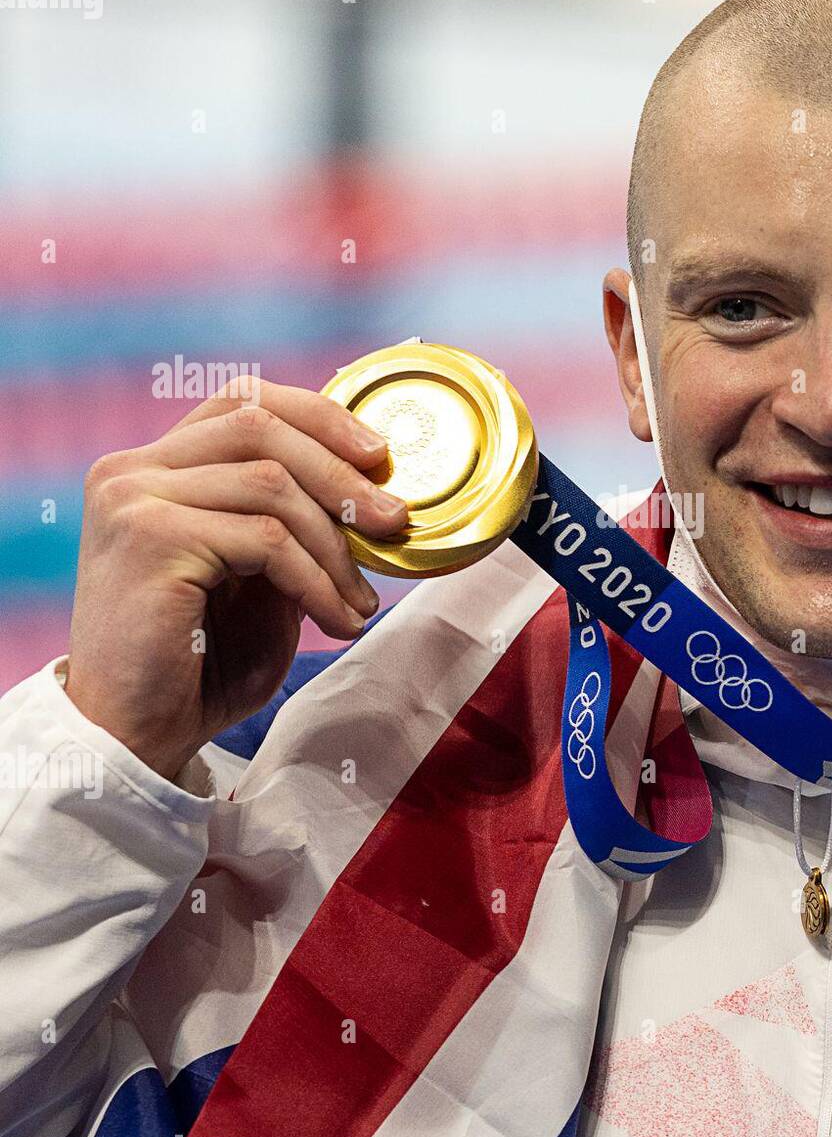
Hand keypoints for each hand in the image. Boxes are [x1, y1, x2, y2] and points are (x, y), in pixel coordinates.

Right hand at [64, 378, 408, 781]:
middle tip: (394, 521)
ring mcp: (134, 500)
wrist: (137, 735)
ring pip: (272, 486)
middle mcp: (133, 471)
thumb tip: (368, 493)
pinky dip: (317, 581)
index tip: (378, 454)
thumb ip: (292, 528)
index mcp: (155, 468)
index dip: (319, 417)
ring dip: (334, 548)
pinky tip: (336, 621)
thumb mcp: (262, 580)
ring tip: (360, 602)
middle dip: (341, 475)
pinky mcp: (149, 539)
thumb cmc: (201, 662)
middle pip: (261, 428)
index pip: (243, 402)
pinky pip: (265, 541)